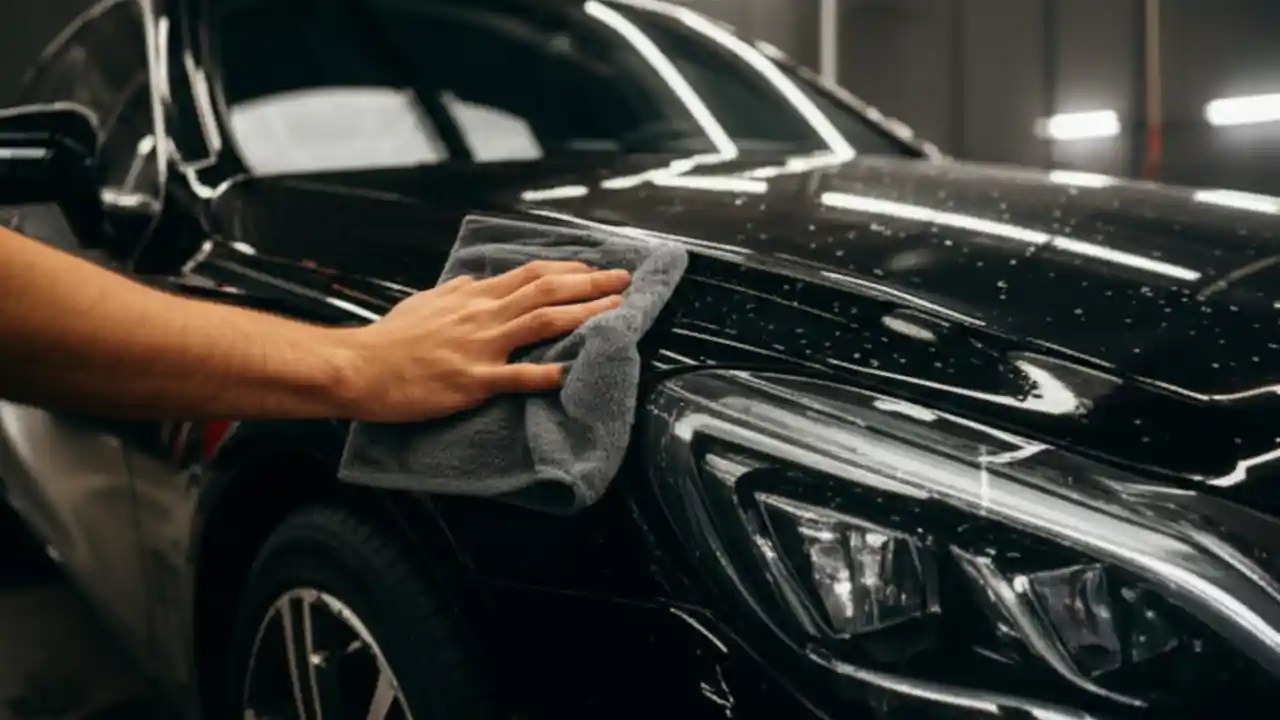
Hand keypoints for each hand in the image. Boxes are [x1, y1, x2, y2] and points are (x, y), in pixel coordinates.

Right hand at [334, 260, 629, 421]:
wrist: (358, 367)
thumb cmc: (389, 339)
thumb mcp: (423, 303)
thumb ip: (454, 292)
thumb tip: (473, 281)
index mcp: (472, 296)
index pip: (530, 274)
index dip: (568, 269)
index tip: (593, 270)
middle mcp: (482, 315)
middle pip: (547, 290)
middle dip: (591, 284)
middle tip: (624, 281)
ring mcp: (480, 347)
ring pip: (543, 322)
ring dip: (585, 314)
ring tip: (617, 312)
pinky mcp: (472, 380)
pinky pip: (518, 376)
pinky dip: (548, 373)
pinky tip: (574, 372)